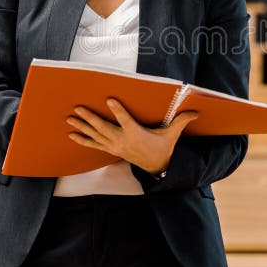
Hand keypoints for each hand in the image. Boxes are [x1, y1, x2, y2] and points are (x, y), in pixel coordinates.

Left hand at [66, 98, 197, 175]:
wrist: (156, 167)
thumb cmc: (163, 147)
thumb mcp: (172, 135)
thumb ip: (181, 121)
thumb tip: (195, 112)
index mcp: (137, 134)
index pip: (126, 120)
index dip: (118, 111)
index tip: (109, 100)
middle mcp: (123, 141)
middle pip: (104, 128)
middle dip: (90, 118)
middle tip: (78, 109)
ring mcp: (115, 147)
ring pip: (96, 136)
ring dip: (82, 127)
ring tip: (70, 120)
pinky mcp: (112, 150)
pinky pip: (94, 145)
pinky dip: (83, 140)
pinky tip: (72, 135)